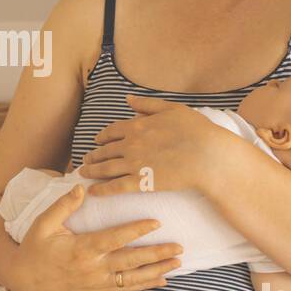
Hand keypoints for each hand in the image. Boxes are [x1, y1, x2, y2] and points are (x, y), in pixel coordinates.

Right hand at [9, 183, 183, 290]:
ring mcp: (96, 282)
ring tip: (177, 263)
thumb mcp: (43, 223)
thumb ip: (63, 205)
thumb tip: (82, 187)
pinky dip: (145, 285)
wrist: (25, 278)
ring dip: (157, 271)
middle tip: (178, 247)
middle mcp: (93, 268)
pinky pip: (125, 288)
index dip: (136, 230)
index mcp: (81, 249)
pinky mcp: (97, 290)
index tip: (156, 222)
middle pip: (131, 261)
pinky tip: (162, 280)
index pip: (115, 238)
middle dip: (156, 254)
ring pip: (133, 278)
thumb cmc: (35, 247)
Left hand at [78, 94, 227, 196]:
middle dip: (94, 155)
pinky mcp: (140, 182)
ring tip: (83, 174)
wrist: (207, 155)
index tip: (97, 140)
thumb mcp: (171, 109)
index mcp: (137, 126)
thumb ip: (147, 105)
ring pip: (106, 168)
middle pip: (105, 150)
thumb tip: (128, 99)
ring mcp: (134, 164)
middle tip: (85, 160)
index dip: (102, 136)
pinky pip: (115, 186)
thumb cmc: (195, 130)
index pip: (112, 131)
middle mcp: (131, 145)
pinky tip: (93, 192)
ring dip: (92, 171)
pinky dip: (101, 189)